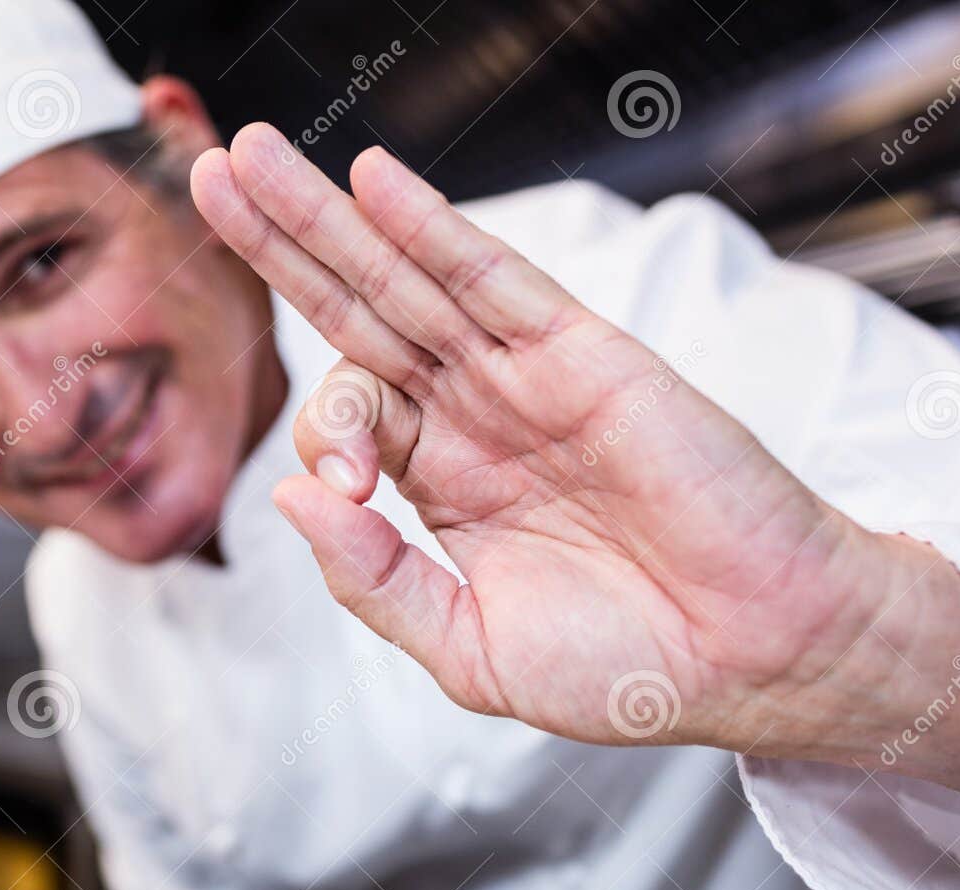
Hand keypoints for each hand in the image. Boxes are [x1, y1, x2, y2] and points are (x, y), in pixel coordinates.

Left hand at [190, 124, 959, 784]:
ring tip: (249, 155)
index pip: (347, 417)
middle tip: (209, 179)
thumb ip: (374, 580)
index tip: (355, 489)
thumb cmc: (624, 665)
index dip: (326, 434)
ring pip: (405, 278)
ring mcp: (521, 378)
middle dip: (279, 248)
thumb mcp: (467, 649)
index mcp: (442, 480)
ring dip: (326, 216)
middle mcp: (472, 415)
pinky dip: (431, 226)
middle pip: (355, 313)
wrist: (750, 658)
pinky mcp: (582, 354)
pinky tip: (370, 182)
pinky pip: (492, 279)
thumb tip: (296, 500)